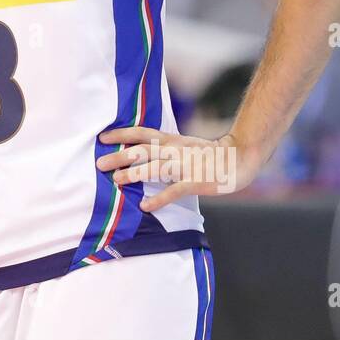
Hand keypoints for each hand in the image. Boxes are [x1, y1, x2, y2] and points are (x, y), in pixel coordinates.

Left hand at [96, 127, 261, 212]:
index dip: (121, 135)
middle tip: (100, 163)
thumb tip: (139, 152)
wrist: (238, 157)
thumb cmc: (207, 153)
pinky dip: (159, 198)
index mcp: (171, 140)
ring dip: (135, 174)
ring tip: (117, 181)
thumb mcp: (182, 143)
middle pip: (143, 151)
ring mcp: (185, 165)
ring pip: (156, 168)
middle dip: (120, 156)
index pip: (141, 133)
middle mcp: (175, 150)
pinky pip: (174, 190)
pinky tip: (145, 206)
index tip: (102, 138)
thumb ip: (164, 147)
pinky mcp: (195, 181)